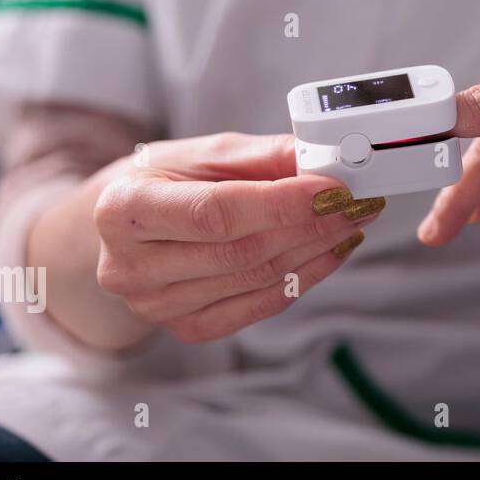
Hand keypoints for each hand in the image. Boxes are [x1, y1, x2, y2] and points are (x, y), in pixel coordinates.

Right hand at [92, 132, 381, 342]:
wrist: (121, 226)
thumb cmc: (163, 180)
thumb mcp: (203, 152)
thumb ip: (263, 156)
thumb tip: (322, 158)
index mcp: (125, 210)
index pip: (216, 214)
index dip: (282, 204)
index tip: (334, 189)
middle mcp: (131, 267)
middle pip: (243, 251)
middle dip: (313, 224)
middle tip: (358, 201)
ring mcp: (157, 306)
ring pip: (258, 279)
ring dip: (317, 248)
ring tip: (353, 219)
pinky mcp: (187, 327)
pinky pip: (259, 306)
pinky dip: (304, 277)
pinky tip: (332, 251)